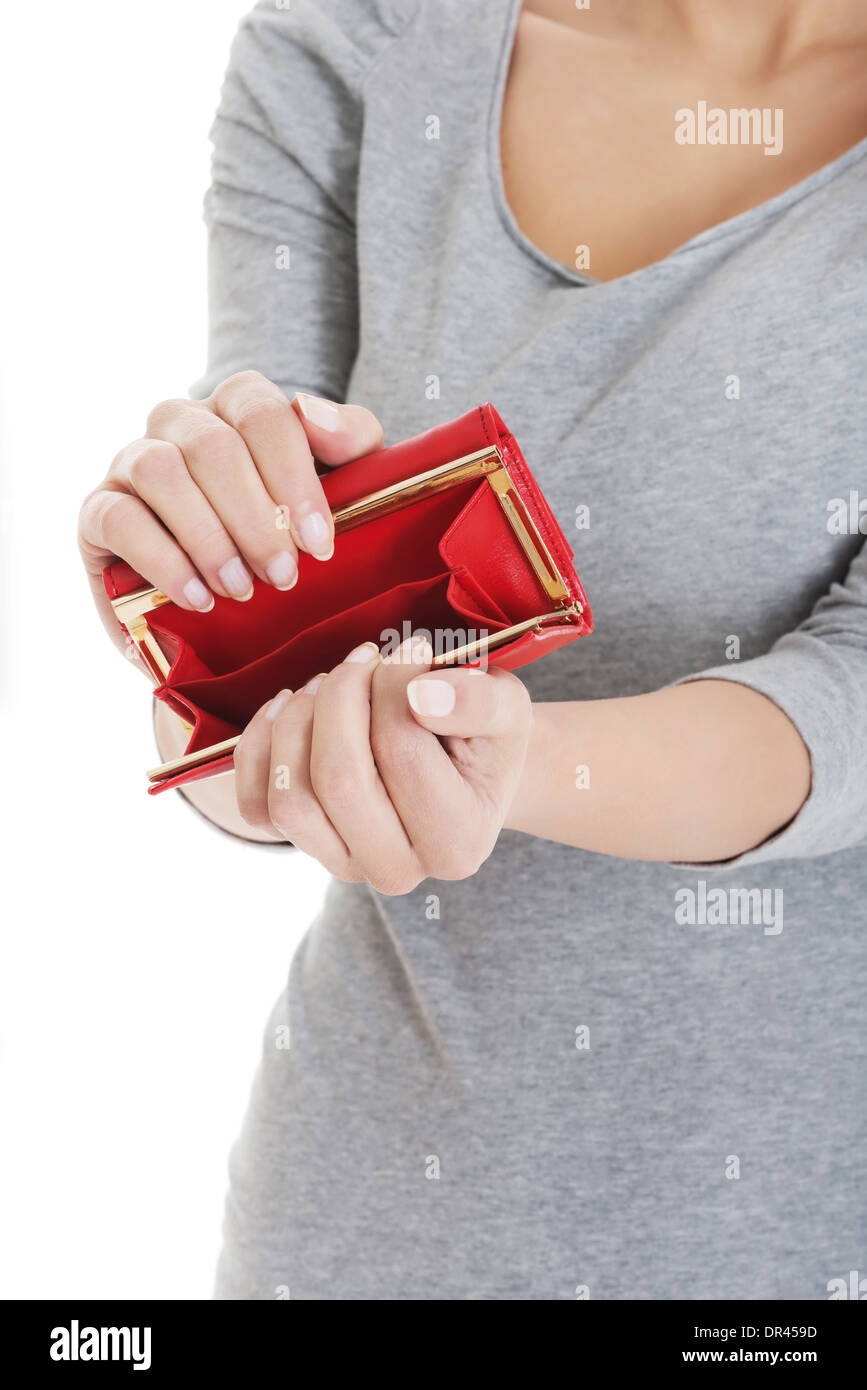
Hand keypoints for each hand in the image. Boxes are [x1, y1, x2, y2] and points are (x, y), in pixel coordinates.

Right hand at [78, 373, 381, 654]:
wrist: (228, 608)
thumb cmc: (286, 537)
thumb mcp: (341, 489)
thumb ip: (351, 440)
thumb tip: (313, 411)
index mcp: (235, 409)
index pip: (261, 413)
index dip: (292, 476)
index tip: (318, 542)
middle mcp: (178, 425)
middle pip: (213, 446)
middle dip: (256, 519)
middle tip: (283, 577)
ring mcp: (131, 463)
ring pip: (161, 471)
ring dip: (208, 536)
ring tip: (240, 588)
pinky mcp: (98, 512)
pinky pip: (118, 519)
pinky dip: (163, 560)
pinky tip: (197, 597)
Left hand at [233, 636, 533, 893]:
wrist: (465, 771)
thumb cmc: (484, 736)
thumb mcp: (507, 710)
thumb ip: (479, 702)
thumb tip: (422, 695)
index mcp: (456, 842)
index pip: (402, 750)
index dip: (395, 685)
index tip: (413, 651)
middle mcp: (397, 870)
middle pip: (338, 777)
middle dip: (341, 697)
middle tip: (364, 658)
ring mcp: (343, 864)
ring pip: (290, 795)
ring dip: (299, 720)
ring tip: (331, 683)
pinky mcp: (303, 847)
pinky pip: (254, 806)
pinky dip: (260, 746)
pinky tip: (290, 704)